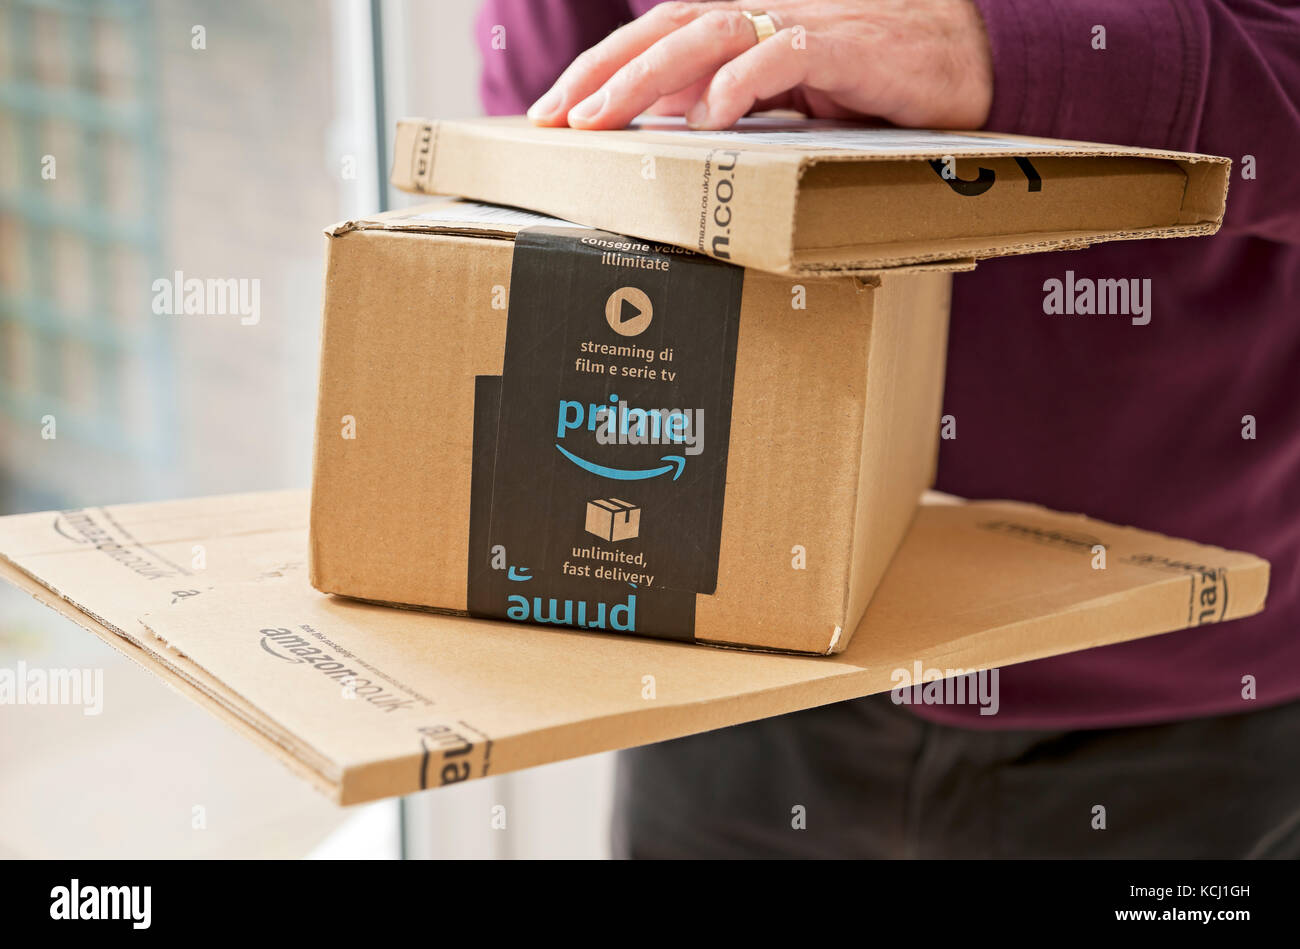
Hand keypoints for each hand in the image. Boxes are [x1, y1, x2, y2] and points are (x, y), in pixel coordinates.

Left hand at [526, 0, 992, 130]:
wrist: (976, 60)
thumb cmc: (879, 79)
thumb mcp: (791, 94)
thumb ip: (732, 96)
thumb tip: (667, 121)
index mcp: (749, 20)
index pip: (659, 32)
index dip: (601, 67)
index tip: (552, 111)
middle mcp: (771, 9)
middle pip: (670, 27)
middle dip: (605, 73)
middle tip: (556, 118)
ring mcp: (813, 21)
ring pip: (712, 34)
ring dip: (650, 77)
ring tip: (604, 120)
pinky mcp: (856, 45)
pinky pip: (790, 53)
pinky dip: (744, 83)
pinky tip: (709, 118)